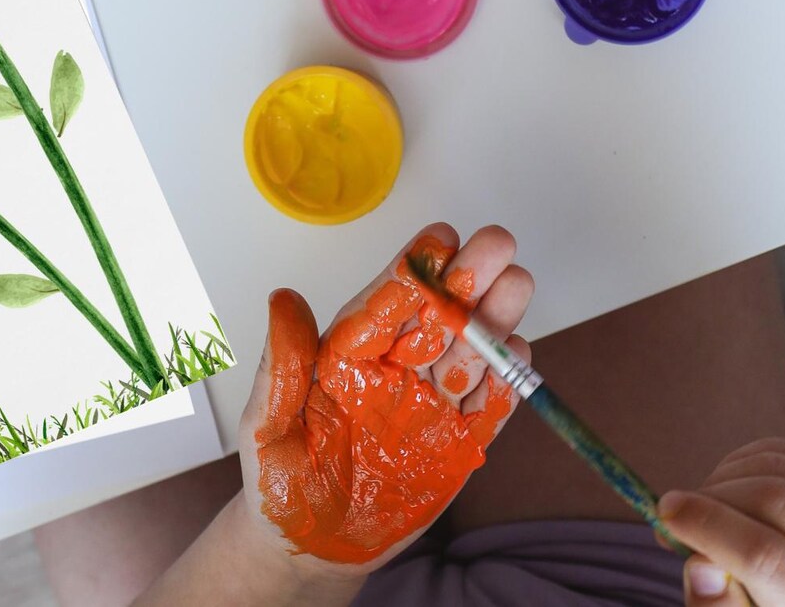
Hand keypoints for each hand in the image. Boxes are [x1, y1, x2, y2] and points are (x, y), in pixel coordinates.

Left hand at [237, 223, 532, 571]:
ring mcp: (428, 405)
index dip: (413, 268)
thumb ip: (282, 364)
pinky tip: (518, 352)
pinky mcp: (455, 446)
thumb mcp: (266, 424)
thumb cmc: (280, 481)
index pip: (385, 302)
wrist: (310, 548)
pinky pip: (487, 408)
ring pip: (469, 351)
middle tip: (496, 243)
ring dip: (493, 318)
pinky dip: (506, 381)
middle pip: (437, 315)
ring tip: (516, 284)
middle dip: (468, 278)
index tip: (439, 237)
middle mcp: (394, 369)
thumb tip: (281, 297)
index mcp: (348, 353)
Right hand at [659, 440, 784, 606]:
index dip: (709, 526)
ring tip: (706, 509)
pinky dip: (743, 461)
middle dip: (711, 497)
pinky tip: (731, 490)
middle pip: (774, 499)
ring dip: (724, 478)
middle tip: (677, 513)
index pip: (767, 556)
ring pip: (777, 467)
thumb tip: (699, 565)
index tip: (665, 514)